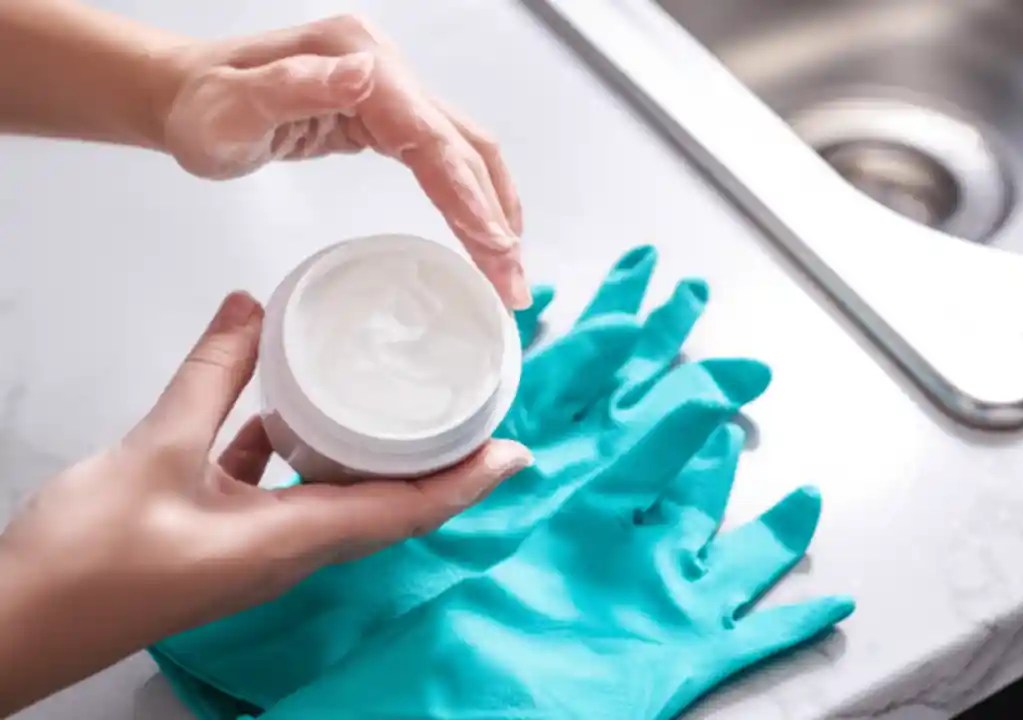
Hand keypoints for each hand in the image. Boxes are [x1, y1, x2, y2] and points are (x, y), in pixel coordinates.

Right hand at [0, 292, 530, 715]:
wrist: (15, 624)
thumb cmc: (84, 562)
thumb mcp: (155, 450)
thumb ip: (210, 375)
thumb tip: (250, 309)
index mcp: (291, 541)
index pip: (407, 511)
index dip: (467, 482)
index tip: (517, 452)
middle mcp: (288, 553)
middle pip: (388, 506)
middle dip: (438, 465)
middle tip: (472, 416)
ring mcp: (256, 551)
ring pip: (338, 497)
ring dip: (373, 458)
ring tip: (400, 408)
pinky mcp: (222, 542)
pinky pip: (283, 493)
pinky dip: (298, 453)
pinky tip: (282, 411)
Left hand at [152, 14, 529, 307]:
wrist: (183, 96)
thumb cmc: (200, 110)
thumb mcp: (234, 107)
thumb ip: (297, 87)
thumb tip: (366, 74)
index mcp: (359, 60)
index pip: (431, 137)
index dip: (469, 198)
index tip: (495, 250)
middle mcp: (385, 67)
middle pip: (462, 147)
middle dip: (495, 218)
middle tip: (512, 284)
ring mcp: (390, 88)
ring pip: (465, 151)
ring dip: (496, 209)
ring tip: (510, 269)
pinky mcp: (387, 112)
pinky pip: (445, 155)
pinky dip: (474, 195)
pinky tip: (487, 229)